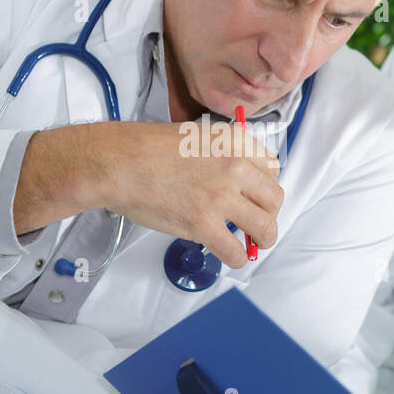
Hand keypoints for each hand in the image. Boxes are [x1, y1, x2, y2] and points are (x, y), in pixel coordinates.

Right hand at [20, 120, 281, 268]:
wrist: (118, 163)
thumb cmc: (146, 148)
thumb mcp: (195, 135)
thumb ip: (222, 153)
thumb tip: (241, 178)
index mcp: (235, 142)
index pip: (272, 167)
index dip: (264, 186)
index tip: (255, 196)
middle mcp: (236, 167)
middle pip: (275, 199)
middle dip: (268, 214)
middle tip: (255, 222)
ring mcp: (222, 198)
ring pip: (265, 228)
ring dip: (262, 240)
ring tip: (250, 244)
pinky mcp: (205, 225)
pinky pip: (237, 251)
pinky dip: (237, 258)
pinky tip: (228, 255)